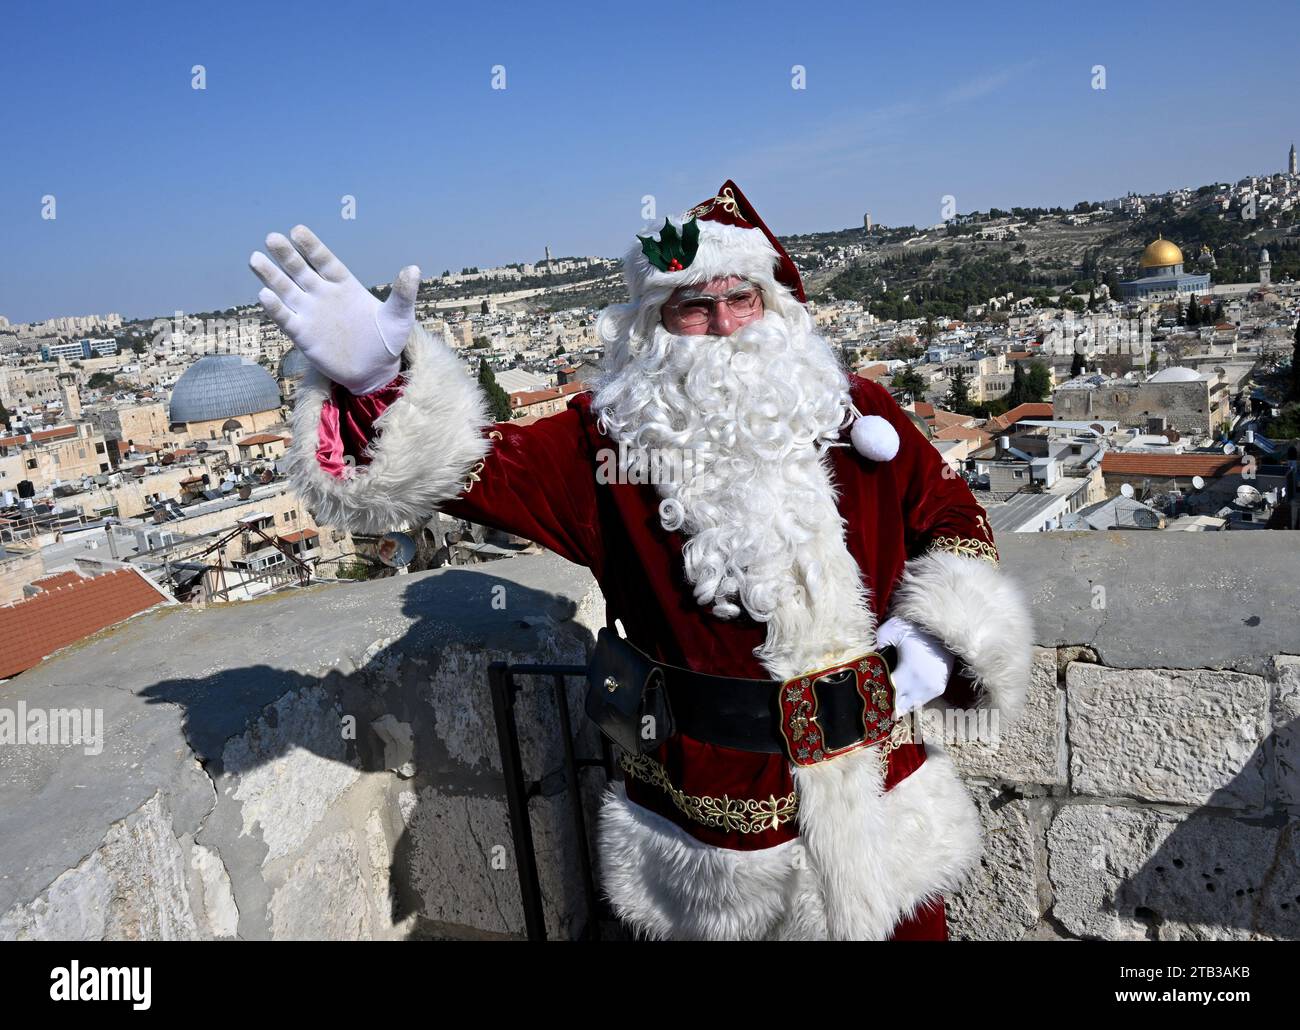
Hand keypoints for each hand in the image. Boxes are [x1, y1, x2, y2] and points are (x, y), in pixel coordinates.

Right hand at [250, 225, 418, 394]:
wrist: (374, 371)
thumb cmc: (388, 341)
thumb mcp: (399, 317)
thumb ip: (403, 293)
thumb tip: (413, 268)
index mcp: (344, 285)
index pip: (324, 260)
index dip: (311, 246)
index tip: (297, 230)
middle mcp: (323, 295)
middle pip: (300, 270)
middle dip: (286, 255)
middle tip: (272, 238)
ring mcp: (311, 313)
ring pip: (286, 290)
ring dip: (271, 276)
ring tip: (255, 259)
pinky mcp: (303, 334)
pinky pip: (285, 318)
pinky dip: (275, 308)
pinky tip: (264, 295)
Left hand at [876, 616, 955, 715]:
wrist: (944, 628)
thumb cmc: (916, 628)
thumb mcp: (891, 629)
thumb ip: (877, 643)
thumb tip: (868, 657)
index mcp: (908, 673)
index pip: (889, 697)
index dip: (877, 700)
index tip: (867, 702)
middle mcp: (921, 686)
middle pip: (900, 707)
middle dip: (887, 708)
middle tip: (873, 708)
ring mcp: (933, 689)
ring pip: (911, 707)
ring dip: (900, 706)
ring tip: (886, 706)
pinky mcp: (940, 687)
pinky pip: (921, 701)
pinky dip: (911, 701)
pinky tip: (901, 699)